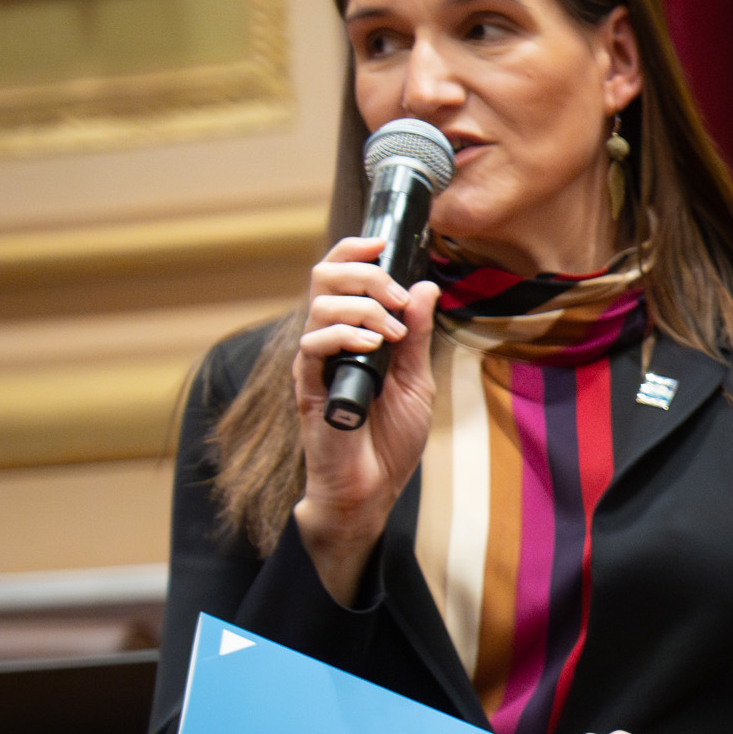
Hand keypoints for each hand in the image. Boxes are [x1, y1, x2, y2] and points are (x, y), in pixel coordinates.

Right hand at [286, 235, 440, 603]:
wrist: (371, 488)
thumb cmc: (388, 438)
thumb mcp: (416, 381)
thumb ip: (417, 336)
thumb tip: (425, 288)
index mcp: (352, 333)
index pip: (341, 276)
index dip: (355, 252)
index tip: (382, 245)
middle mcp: (328, 341)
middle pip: (324, 276)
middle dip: (364, 274)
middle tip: (396, 297)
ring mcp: (316, 362)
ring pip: (319, 304)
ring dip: (362, 307)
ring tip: (391, 332)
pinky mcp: (308, 386)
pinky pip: (312, 345)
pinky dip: (344, 334)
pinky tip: (371, 346)